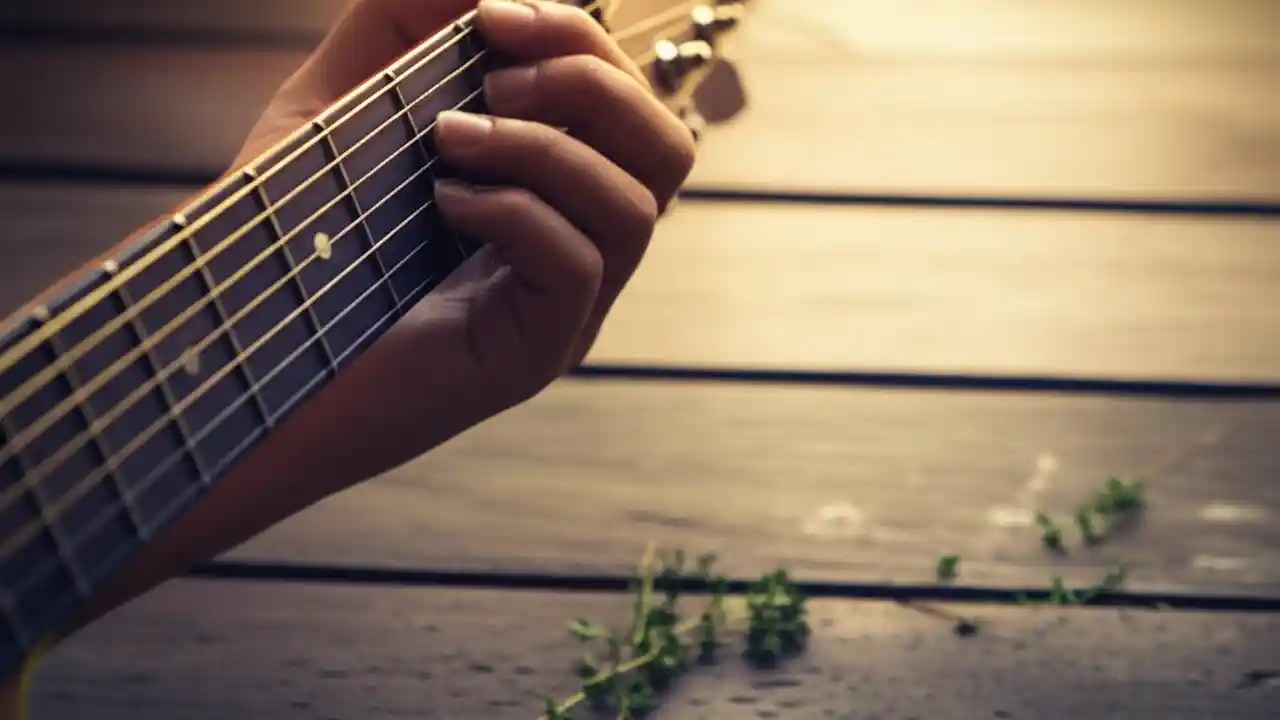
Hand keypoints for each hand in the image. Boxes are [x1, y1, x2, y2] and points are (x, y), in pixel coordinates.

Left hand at [237, 0, 696, 477]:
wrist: (233, 355)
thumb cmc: (290, 235)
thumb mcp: (342, 100)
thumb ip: (402, 22)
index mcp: (552, 194)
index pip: (628, 106)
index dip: (579, 39)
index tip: (489, 13)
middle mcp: (576, 254)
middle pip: (668, 152)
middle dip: (592, 85)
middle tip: (494, 77)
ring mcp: (562, 315)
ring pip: (636, 210)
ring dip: (545, 146)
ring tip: (449, 137)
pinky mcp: (528, 359)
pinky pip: (578, 267)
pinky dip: (515, 211)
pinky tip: (441, 201)